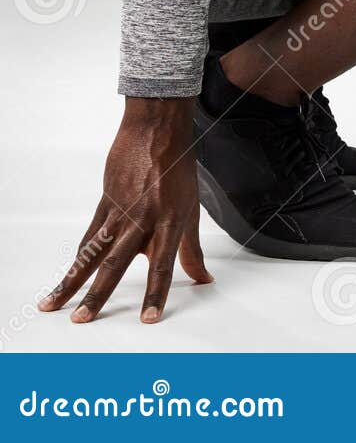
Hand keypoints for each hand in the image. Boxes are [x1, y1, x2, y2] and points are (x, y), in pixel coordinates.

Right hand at [37, 97, 211, 323]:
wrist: (156, 134)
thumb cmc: (177, 172)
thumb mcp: (191, 211)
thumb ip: (192, 250)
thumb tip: (203, 278)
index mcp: (170, 223)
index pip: (163, 266)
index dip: (156, 294)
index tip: (148, 320)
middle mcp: (144, 220)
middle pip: (118, 264)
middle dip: (99, 294)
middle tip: (83, 319)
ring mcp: (121, 213)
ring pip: (93, 253)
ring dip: (72, 281)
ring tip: (53, 304)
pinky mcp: (105, 205)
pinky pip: (89, 238)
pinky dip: (77, 259)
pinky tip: (67, 277)